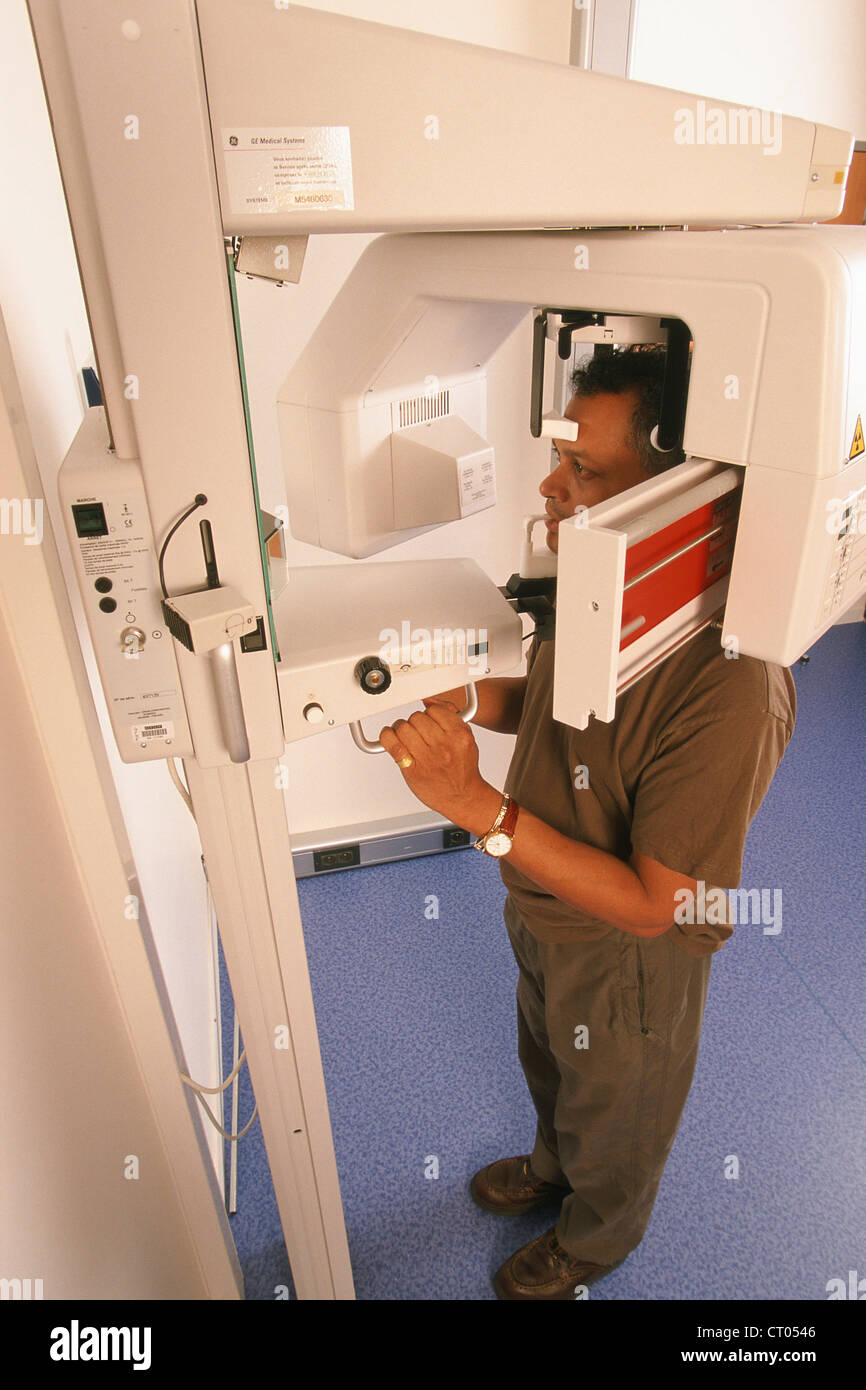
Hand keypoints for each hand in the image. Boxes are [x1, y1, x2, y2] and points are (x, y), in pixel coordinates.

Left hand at [378, 698, 501, 834]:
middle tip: (416, 731)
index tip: (427, 720)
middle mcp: (443, 746)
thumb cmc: (462, 769)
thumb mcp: (465, 737)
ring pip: (403, 728)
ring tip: (406, 737)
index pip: (434, 710)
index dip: (428, 713)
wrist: (462, 796)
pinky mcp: (412, 770)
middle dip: (414, 722)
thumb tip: (429, 700)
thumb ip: (450, 715)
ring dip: (401, 729)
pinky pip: (392, 744)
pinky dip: (387, 737)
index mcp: (459, 735)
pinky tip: (390, 738)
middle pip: (417, 717)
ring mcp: (427, 759)